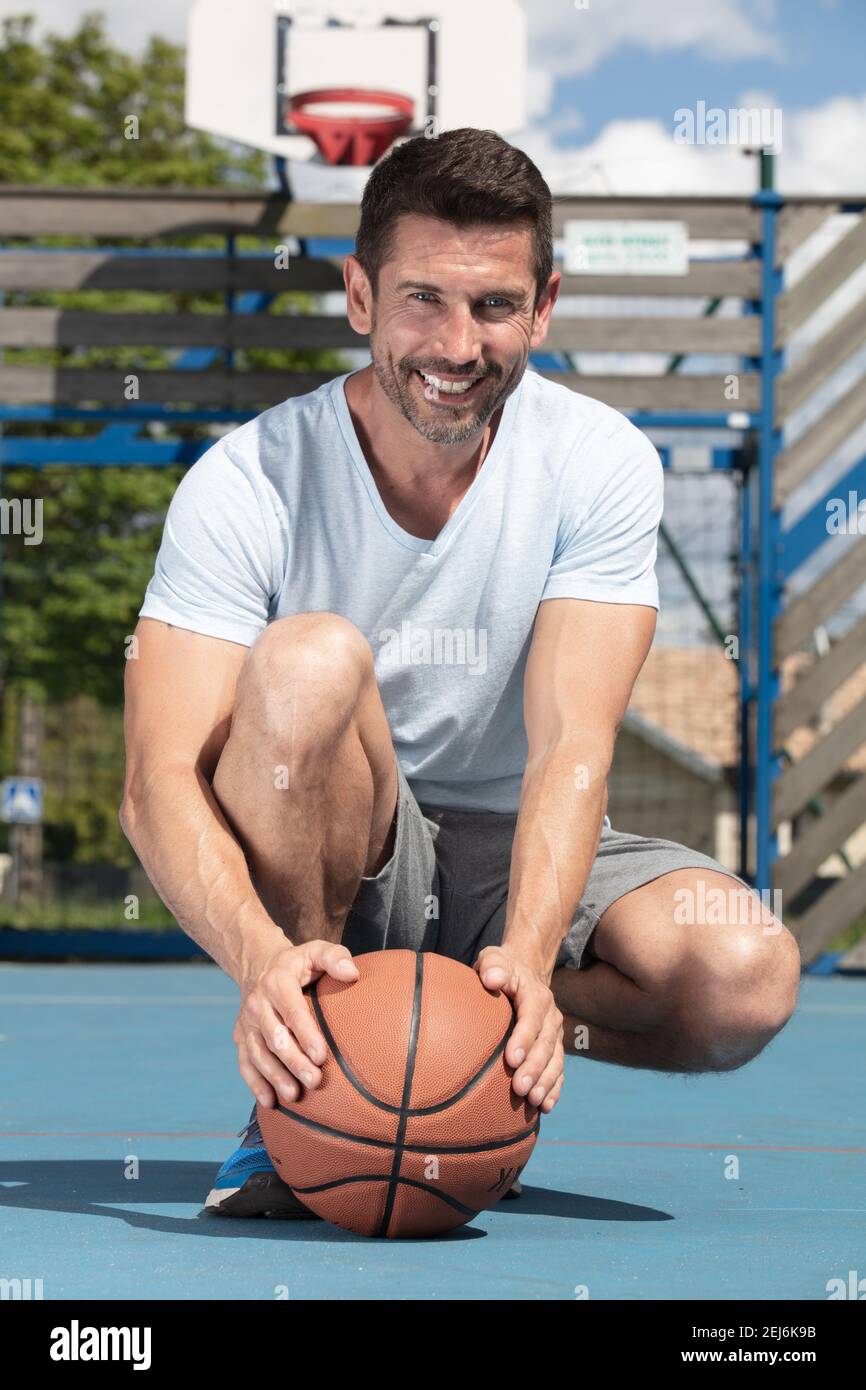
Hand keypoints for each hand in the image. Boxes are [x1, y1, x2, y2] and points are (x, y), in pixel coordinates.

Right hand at [234, 939, 358, 1107]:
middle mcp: (257, 1003)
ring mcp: (246, 1023)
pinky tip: (270, 1102)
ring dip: (275, 1077)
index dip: (306, 1034)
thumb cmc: (298, 963)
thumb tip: (352, 974)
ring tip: (294, 1096)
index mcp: (277, 982)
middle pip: (274, 1037)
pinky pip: (245, 1063)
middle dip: (294, 1061)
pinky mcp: (240, 1037)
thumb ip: (335, 957)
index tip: (322, 1055)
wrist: (258, 965)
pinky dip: (255, 1084)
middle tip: (315, 1081)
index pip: (292, 1011)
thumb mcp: (316, 950)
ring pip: (258, 1054)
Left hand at [474, 945, 564, 1112]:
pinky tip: (546, 1106)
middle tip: (520, 1089)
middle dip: (535, 1068)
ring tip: (534, 1101)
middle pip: (546, 1044)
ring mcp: (554, 1032)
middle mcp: (550, 1016)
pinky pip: (559, 1068)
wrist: (526, 970)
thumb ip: (493, 965)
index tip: (511, 1059)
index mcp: (535, 995)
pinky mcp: (554, 1045)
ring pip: (555, 1060)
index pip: (531, 1018)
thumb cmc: (502, 967)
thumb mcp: (494, 958)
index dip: (524, 1038)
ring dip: (546, 1082)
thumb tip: (491, 978)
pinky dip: (554, 1087)